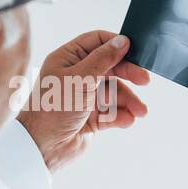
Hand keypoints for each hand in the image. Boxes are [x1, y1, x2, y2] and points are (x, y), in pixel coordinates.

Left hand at [16, 30, 150, 171]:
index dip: (117, 44)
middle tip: (145, 80)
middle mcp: (76, 75)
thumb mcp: (80, 78)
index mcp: (67, 59)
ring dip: (129, 100)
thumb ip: (103, 59)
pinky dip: (121, 115)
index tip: (135, 51)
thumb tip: (122, 40)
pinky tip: (127, 120)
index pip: (97, 42)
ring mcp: (84, 97)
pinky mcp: (90, 117)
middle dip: (128, 74)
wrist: (42, 147)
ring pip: (114, 92)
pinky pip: (112, 112)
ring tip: (140, 111)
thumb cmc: (54, 108)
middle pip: (110, 66)